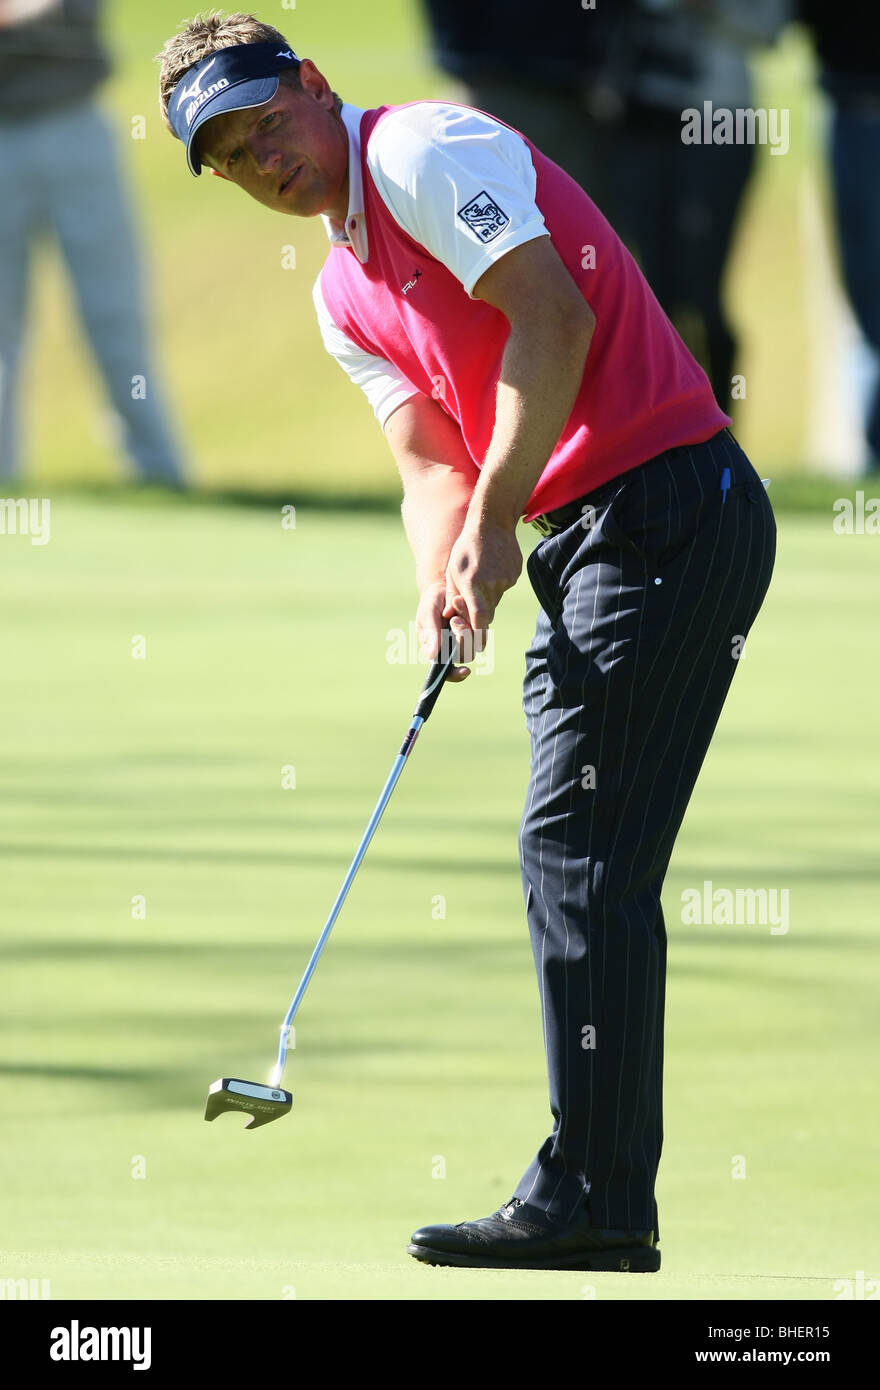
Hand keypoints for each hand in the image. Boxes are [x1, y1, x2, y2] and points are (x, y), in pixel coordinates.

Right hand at [415, 581, 470, 681]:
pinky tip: (461, 602)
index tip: (465, 671)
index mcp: (436, 651)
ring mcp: (466, 639)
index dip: (455, 674)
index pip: (446, 671)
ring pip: (475, 643)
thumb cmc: (431, 603)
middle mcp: (453, 648)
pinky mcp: (476, 629)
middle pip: (465, 655)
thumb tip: (432, 656)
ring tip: (456, 605)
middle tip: (455, 619)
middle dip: (462, 638)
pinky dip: (473, 615)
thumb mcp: (427, 615)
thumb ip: (430, 634)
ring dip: (468, 625)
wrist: (443, 587)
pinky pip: (481, 629)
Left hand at [444, 518, 522, 655]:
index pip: (479, 619)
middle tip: (468, 599)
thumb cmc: (467, 546)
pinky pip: (503, 588)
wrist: (492, 522)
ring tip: (480, 574)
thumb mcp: (453, 569)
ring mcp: (506, 580)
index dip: (477, 633)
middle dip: (477, 613)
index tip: (473, 640)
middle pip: (488, 613)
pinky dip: (496, 584)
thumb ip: (452, 594)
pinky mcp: (515, 575)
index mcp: (473, 584)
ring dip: (486, 596)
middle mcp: (492, 584)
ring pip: (496, 600)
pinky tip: (491, 567)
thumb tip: (449, 616)